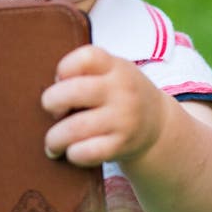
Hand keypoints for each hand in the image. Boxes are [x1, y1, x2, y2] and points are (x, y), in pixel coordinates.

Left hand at [41, 45, 167, 166]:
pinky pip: (89, 152)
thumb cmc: (119, 94)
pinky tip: (71, 152)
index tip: (61, 80)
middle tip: (51, 110)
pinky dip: (73, 154)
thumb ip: (84, 72)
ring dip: (54, 137)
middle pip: (74, 92)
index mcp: (116, 68)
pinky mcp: (122, 145)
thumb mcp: (112, 71)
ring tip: (52, 141)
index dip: (64, 67)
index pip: (86, 58)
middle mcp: (122, 92)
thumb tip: (51, 90)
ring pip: (76, 128)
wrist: (160, 125)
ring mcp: (123, 120)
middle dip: (51, 101)